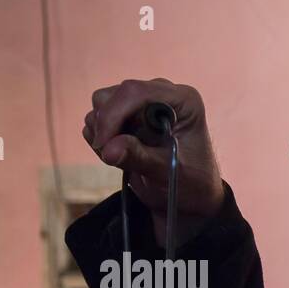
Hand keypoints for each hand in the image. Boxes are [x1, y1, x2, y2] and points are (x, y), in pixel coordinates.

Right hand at [84, 78, 224, 245]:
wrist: (190, 195)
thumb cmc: (191, 183)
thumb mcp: (168, 173)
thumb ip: (140, 158)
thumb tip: (108, 148)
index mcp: (182, 100)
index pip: (135, 92)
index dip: (113, 115)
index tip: (103, 145)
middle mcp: (161, 94)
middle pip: (112, 96)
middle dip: (107, 128)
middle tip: (115, 158)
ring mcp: (142, 102)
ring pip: (100, 105)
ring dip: (103, 135)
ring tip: (127, 160)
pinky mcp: (127, 114)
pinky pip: (97, 118)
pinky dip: (101, 138)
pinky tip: (121, 155)